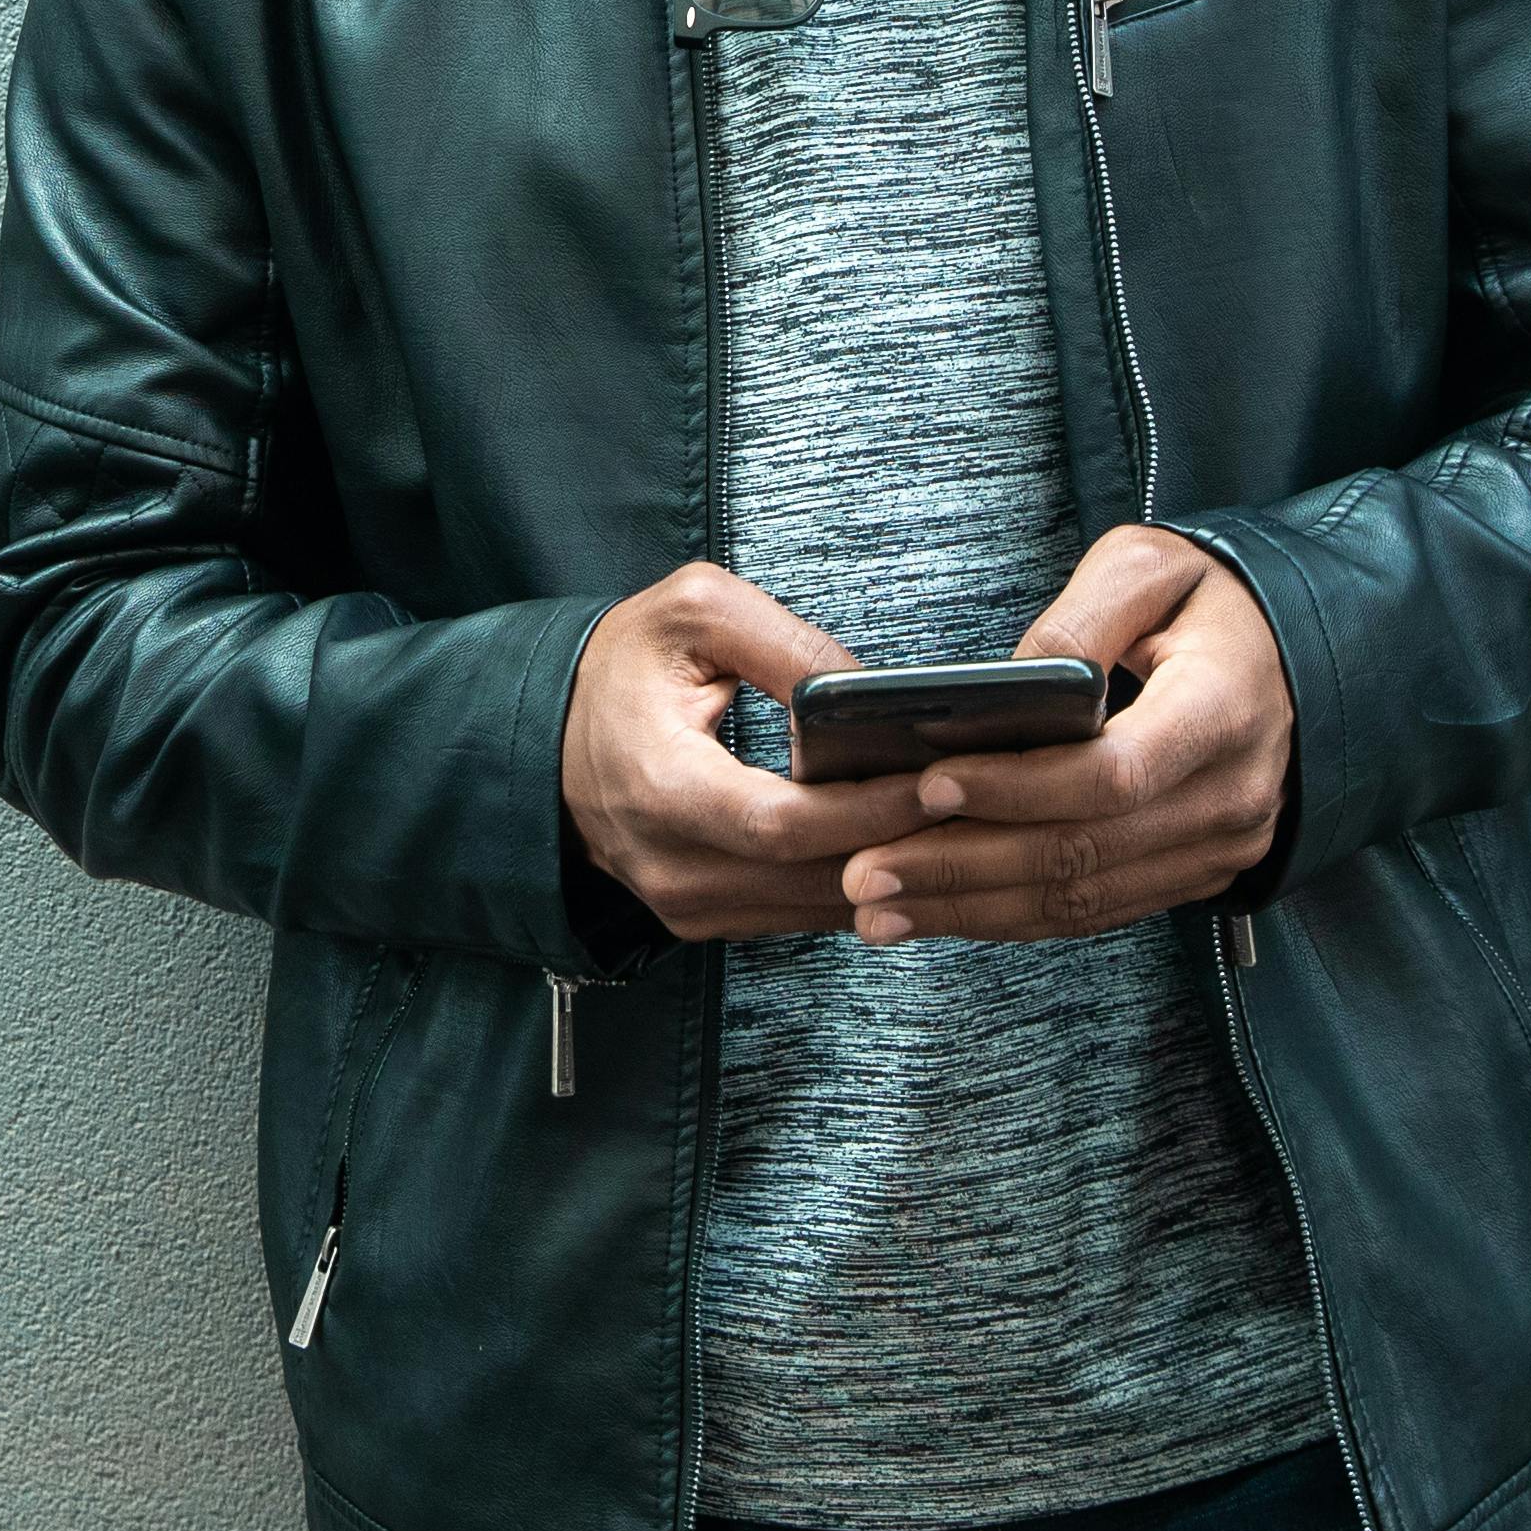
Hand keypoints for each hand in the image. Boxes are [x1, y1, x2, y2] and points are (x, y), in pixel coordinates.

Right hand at [560, 562, 941, 943]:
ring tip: (961, 826)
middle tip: (980, 804)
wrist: (551, 735)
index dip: (869, 808)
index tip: (940, 781)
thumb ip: (786, 645)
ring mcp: (685, 904)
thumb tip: (870, 693)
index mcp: (660, 786)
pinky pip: (798, 914)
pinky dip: (856, 883)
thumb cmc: (622, 666)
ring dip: (891, 872)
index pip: (784, 822)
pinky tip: (906, 846)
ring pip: (816, 907)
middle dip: (903, 843)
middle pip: (812, 876)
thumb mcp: (696, 611)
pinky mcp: (703, 918)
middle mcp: (671, 864)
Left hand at [838, 526, 1291, 944]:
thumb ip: (1081, 614)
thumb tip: (1004, 686)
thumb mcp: (1149, 567)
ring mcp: (1216, 849)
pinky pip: (1095, 910)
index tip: (927, 785)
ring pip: (1082, 896)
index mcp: (1222, 709)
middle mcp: (1229, 797)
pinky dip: (1011, 916)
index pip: (1112, 773)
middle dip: (963, 867)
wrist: (1293, 663)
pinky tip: (939, 913)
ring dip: (972, 908)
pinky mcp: (1192, 876)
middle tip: (865, 873)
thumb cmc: (1207, 603)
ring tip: (877, 908)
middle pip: (1083, 851)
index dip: (1015, 788)